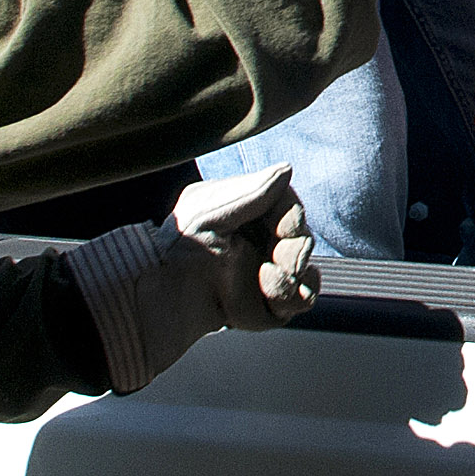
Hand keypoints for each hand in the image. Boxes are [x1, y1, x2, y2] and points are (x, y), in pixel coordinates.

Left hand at [65, 164, 319, 393]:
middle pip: (303, 241)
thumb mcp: (212, 209)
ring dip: (293, 276)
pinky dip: (291, 297)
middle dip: (294, 250)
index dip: (292, 219)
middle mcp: (261, 243)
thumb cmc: (180, 245)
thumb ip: (253, 191)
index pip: (289, 210)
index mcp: (248, 215)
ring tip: (266, 280)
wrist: (166, 293)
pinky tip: (269, 294)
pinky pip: (302, 300)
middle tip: (274, 259)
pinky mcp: (267, 306)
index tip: (281, 230)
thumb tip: (286, 169)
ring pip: (308, 272)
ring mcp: (266, 274)